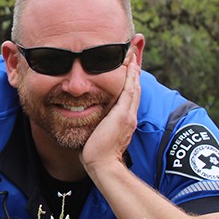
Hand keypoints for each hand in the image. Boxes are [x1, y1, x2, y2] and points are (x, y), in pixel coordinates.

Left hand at [81, 51, 139, 172]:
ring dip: (135, 70)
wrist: (101, 164)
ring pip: (134, 86)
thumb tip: (83, 118)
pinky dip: (131, 77)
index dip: (129, 81)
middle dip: (134, 71)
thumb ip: (95, 124)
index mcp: (124, 120)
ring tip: (135, 54)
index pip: (128, 96)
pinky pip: (129, 91)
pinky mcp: (123, 115)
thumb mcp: (96, 133)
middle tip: (135, 54)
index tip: (129, 68)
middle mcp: (129, 115)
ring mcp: (128, 115)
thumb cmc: (95, 153)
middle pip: (134, 88)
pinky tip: (132, 64)